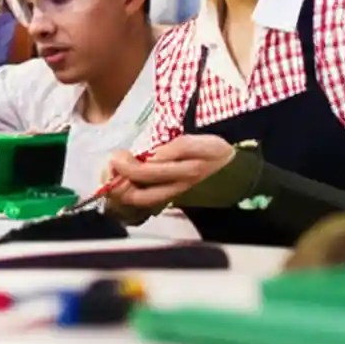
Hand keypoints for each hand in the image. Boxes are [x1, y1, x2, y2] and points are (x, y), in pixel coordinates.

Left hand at [104, 135, 234, 209]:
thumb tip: (153, 156)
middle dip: (116, 182)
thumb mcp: (201, 143)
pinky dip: (126, 189)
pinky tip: (122, 176)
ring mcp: (168, 195)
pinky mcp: (166, 196)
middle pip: (136, 197)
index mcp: (182, 174)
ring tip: (114, 169)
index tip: (118, 154)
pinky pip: (141, 198)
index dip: (125, 166)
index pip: (145, 176)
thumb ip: (177, 148)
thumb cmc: (215, 152)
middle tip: (112, 163)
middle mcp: (173, 190)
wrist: (232, 170)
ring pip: (136, 200)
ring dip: (118, 187)